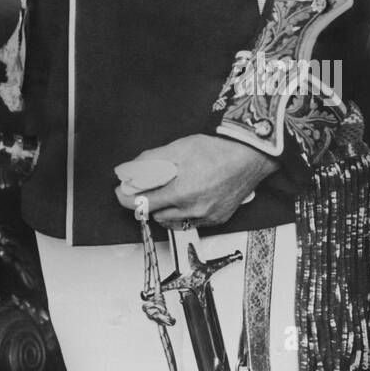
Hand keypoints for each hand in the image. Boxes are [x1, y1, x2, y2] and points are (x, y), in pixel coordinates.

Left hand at [114, 135, 279, 228]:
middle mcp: (192, 209)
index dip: (127, 198)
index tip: (121, 193)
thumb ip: (150, 161)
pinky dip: (183, 214)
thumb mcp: (177, 148)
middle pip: (155, 215)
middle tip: (147, 189)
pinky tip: (186, 199)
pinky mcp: (217, 220)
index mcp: (180, 192)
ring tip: (168, 194)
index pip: (142, 204)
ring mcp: (206, 217)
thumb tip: (127, 170)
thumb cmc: (214, 150)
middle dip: (148, 203)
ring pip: (172, 222)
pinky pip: (191, 223)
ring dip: (164, 210)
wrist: (247, 157)